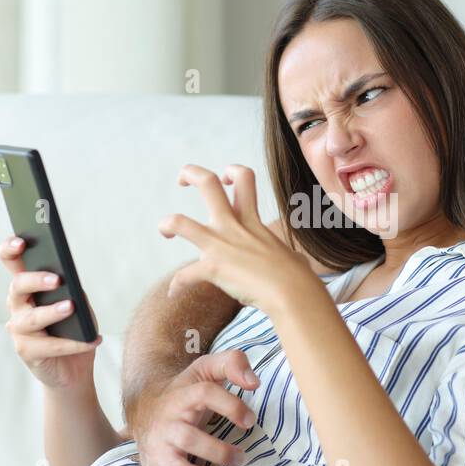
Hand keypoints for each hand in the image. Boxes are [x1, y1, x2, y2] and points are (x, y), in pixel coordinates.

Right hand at [0, 235, 101, 389]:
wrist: (74, 370)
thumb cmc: (76, 330)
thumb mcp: (79, 305)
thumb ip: (73, 292)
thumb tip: (70, 283)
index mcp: (28, 287)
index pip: (11, 262)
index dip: (10, 249)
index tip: (21, 241)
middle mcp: (18, 305)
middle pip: (17, 286)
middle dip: (35, 279)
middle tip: (56, 279)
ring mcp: (19, 330)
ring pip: (32, 317)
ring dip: (52, 312)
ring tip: (71, 307)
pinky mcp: (27, 352)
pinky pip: (50, 346)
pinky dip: (75, 343)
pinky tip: (94, 339)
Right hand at [132, 348, 262, 465]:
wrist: (145, 412)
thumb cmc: (185, 392)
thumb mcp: (205, 370)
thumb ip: (232, 363)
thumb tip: (254, 382)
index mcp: (180, 397)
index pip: (204, 394)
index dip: (230, 406)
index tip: (251, 420)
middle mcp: (166, 424)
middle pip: (189, 439)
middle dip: (219, 451)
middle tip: (243, 457)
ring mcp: (159, 451)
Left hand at [157, 164, 318, 314]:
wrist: (293, 294)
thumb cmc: (298, 278)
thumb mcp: (291, 255)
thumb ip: (283, 255)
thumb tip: (294, 265)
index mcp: (252, 221)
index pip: (244, 178)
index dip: (232, 171)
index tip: (225, 180)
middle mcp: (233, 227)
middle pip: (208, 183)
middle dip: (191, 174)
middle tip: (182, 179)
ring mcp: (220, 246)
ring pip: (180, 222)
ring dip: (168, 224)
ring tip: (165, 230)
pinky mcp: (212, 269)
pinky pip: (184, 276)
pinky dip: (177, 285)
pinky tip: (174, 292)